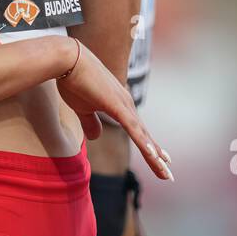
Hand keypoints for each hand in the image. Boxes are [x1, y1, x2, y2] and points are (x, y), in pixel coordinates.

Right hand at [55, 40, 172, 180]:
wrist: (68, 60)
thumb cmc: (73, 81)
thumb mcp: (82, 108)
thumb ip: (90, 123)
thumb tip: (96, 137)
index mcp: (119, 106)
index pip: (137, 132)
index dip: (149, 147)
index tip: (161, 161)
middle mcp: (126, 105)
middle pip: (144, 136)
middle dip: (156, 157)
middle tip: (168, 175)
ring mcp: (123, 105)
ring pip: (142, 136)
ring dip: (154, 155)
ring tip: (165, 172)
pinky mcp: (116, 105)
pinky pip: (132, 128)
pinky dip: (143, 142)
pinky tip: (153, 154)